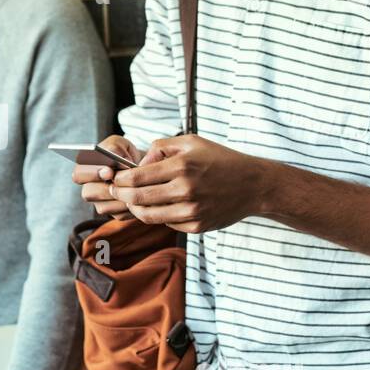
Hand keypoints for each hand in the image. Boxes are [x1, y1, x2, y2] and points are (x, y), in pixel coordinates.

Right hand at [72, 134, 143, 219]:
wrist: (140, 166)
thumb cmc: (125, 154)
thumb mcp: (120, 144)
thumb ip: (114, 147)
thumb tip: (116, 158)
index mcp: (85, 169)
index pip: (78, 174)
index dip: (91, 174)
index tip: (109, 171)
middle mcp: (89, 187)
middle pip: (88, 193)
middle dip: (104, 188)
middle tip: (120, 183)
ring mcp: (100, 202)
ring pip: (103, 207)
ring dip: (119, 197)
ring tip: (134, 188)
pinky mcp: (114, 213)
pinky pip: (119, 214)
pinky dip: (129, 206)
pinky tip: (139, 197)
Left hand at [107, 134, 265, 232]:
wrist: (253, 185)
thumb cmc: (220, 160)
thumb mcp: (192, 142)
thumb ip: (161, 148)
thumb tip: (139, 163)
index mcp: (182, 167)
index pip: (137, 177)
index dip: (120, 179)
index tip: (115, 178)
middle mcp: (186, 191)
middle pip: (138, 199)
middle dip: (121, 194)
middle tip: (116, 190)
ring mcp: (191, 211)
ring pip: (148, 216)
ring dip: (136, 208)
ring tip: (134, 199)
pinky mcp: (196, 226)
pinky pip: (166, 224)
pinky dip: (158, 215)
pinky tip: (160, 205)